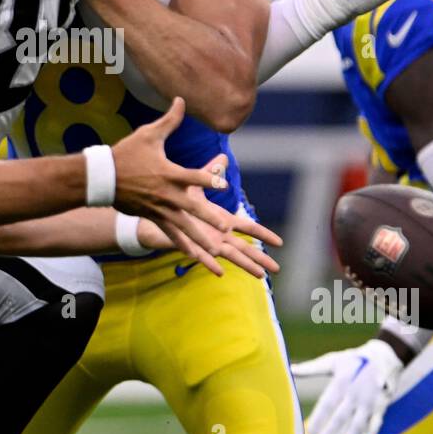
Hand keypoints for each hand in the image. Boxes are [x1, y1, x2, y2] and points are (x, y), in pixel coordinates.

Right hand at [111, 98, 282, 271]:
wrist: (101, 178)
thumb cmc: (127, 153)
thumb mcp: (148, 134)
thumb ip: (170, 120)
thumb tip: (182, 99)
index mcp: (168, 173)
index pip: (192, 177)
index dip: (208, 180)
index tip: (223, 185)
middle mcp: (166, 194)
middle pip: (191, 208)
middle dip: (209, 218)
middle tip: (227, 228)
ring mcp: (160, 209)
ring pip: (184, 227)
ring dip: (201, 239)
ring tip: (217, 250)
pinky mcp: (153, 218)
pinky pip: (172, 235)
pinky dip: (185, 246)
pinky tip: (198, 258)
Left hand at [136, 163, 280, 278]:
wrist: (152, 210)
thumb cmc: (176, 199)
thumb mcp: (197, 185)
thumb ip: (211, 173)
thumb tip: (223, 157)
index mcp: (221, 221)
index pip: (246, 227)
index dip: (262, 233)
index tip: (280, 242)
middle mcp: (216, 234)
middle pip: (243, 247)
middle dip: (260, 257)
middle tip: (277, 269)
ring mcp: (205, 241)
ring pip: (228, 255)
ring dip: (243, 265)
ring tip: (259, 276)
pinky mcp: (190, 245)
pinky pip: (201, 257)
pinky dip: (210, 263)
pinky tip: (220, 273)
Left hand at [292, 338, 402, 433]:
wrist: (385, 357)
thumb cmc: (353, 360)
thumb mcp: (333, 360)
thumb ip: (312, 368)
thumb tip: (290, 369)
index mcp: (342, 381)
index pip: (329, 402)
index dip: (320, 417)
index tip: (309, 431)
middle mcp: (355, 394)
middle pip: (342, 417)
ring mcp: (369, 403)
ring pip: (358, 426)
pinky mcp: (380, 410)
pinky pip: (373, 428)